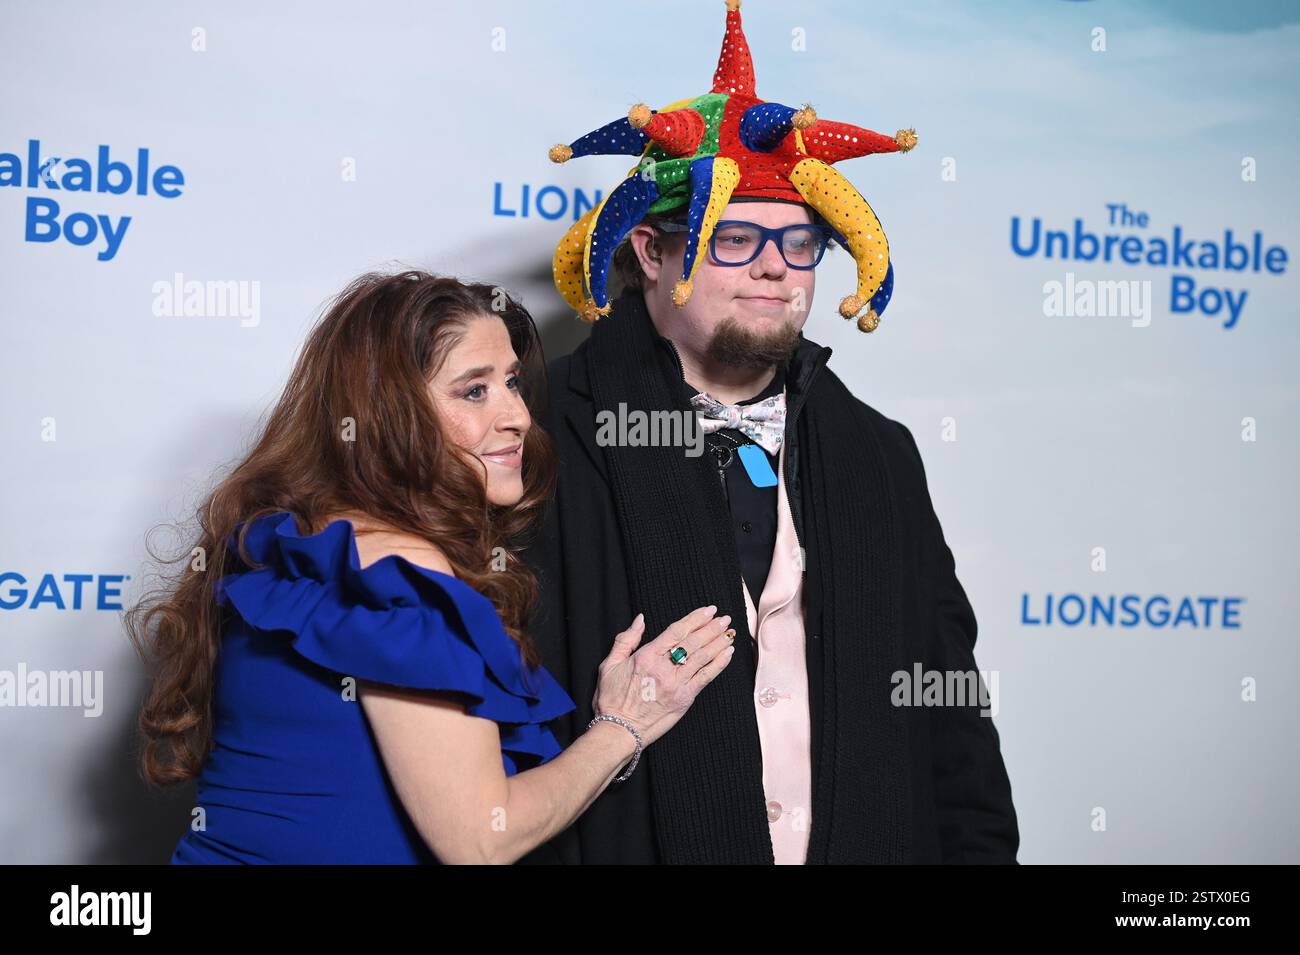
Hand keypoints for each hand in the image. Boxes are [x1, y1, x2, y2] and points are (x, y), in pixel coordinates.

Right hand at [593, 605, 735, 746]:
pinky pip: (706, 677)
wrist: (619, 730)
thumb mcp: (610, 665)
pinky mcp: (685, 698)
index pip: (677, 631)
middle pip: (694, 642)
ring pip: (703, 657)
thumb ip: (626, 639)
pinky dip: (719, 664)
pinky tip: (727, 653)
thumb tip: (640, 619)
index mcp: (646, 656)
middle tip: (724, 618)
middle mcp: (664, 668)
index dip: (695, 619)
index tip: (708, 611)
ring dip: (719, 642)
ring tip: (729, 632)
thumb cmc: (612, 699)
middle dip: (712, 627)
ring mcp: (676, 684)